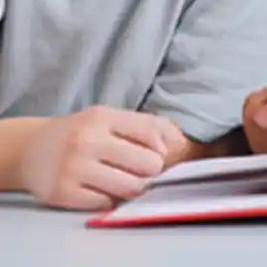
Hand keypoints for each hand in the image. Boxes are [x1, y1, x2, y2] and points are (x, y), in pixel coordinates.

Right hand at [19, 106, 183, 210]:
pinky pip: (106, 203)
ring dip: (134, 188)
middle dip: (151, 171)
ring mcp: (73, 168)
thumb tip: (180, 142)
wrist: (30, 149)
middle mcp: (87, 141)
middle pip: (148, 164)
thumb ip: (145, 126)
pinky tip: (101, 189)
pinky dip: (109, 199)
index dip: (163, 148)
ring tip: (125, 181)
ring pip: (131, 187)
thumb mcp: (108, 118)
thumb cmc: (80, 133)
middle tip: (142, 171)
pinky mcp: (62, 193)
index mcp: (101, 118)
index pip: (151, 132)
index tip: (158, 155)